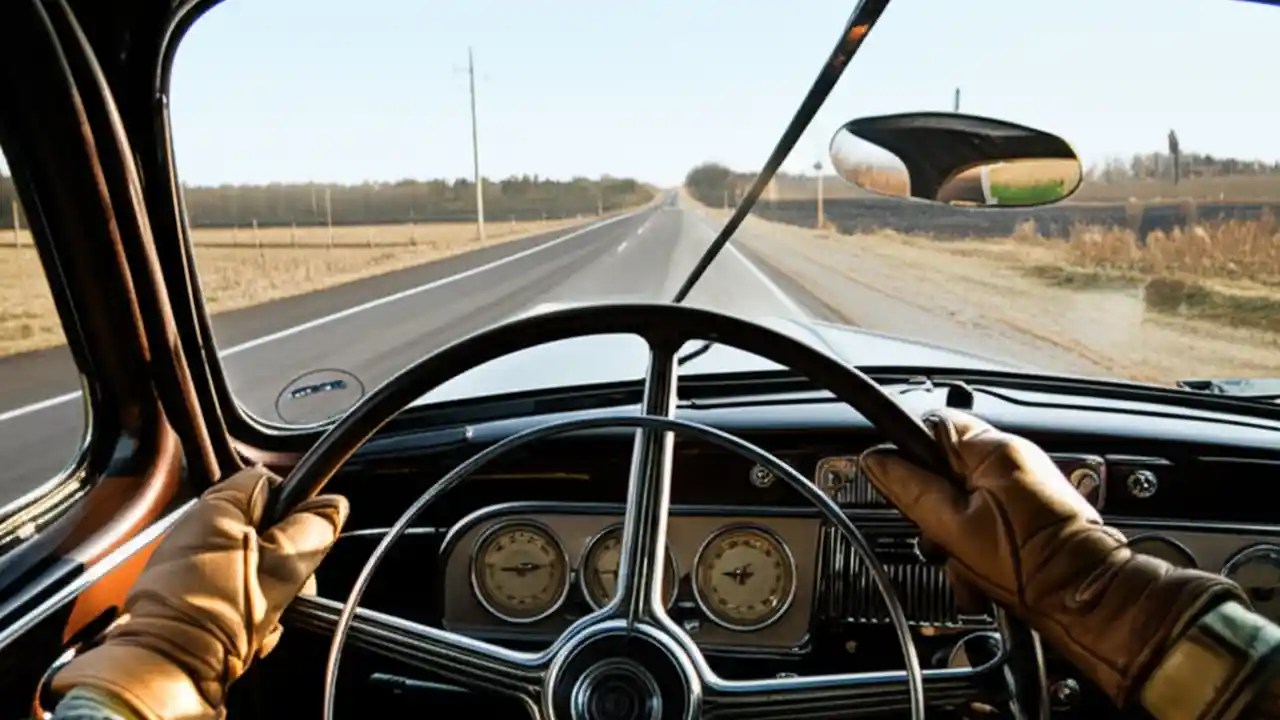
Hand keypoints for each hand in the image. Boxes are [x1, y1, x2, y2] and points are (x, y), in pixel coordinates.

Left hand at [52, 466, 348, 719]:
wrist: (165, 670)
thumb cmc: (214, 618)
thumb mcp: (278, 571)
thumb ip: (308, 533)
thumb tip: (332, 506)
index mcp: (217, 509)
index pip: (268, 483)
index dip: (292, 508)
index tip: (301, 537)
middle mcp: (197, 528)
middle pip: (264, 527)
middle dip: (283, 559)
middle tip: (285, 586)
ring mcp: (188, 563)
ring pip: (253, 563)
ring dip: (267, 588)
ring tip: (264, 615)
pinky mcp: (185, 594)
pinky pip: (232, 589)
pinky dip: (246, 606)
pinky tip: (247, 628)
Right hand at [860, 409, 1243, 705]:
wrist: (1083, 599)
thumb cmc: (1029, 566)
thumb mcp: (953, 527)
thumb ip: (910, 488)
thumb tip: (875, 460)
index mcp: (994, 450)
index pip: (931, 424)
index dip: (908, 453)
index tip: (898, 482)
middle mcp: (1015, 457)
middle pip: (946, 464)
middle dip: (933, 502)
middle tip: (937, 534)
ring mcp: (1026, 482)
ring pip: (964, 493)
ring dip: (954, 526)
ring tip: (963, 558)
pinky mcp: (1033, 508)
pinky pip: (987, 511)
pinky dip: (976, 536)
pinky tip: (981, 564)